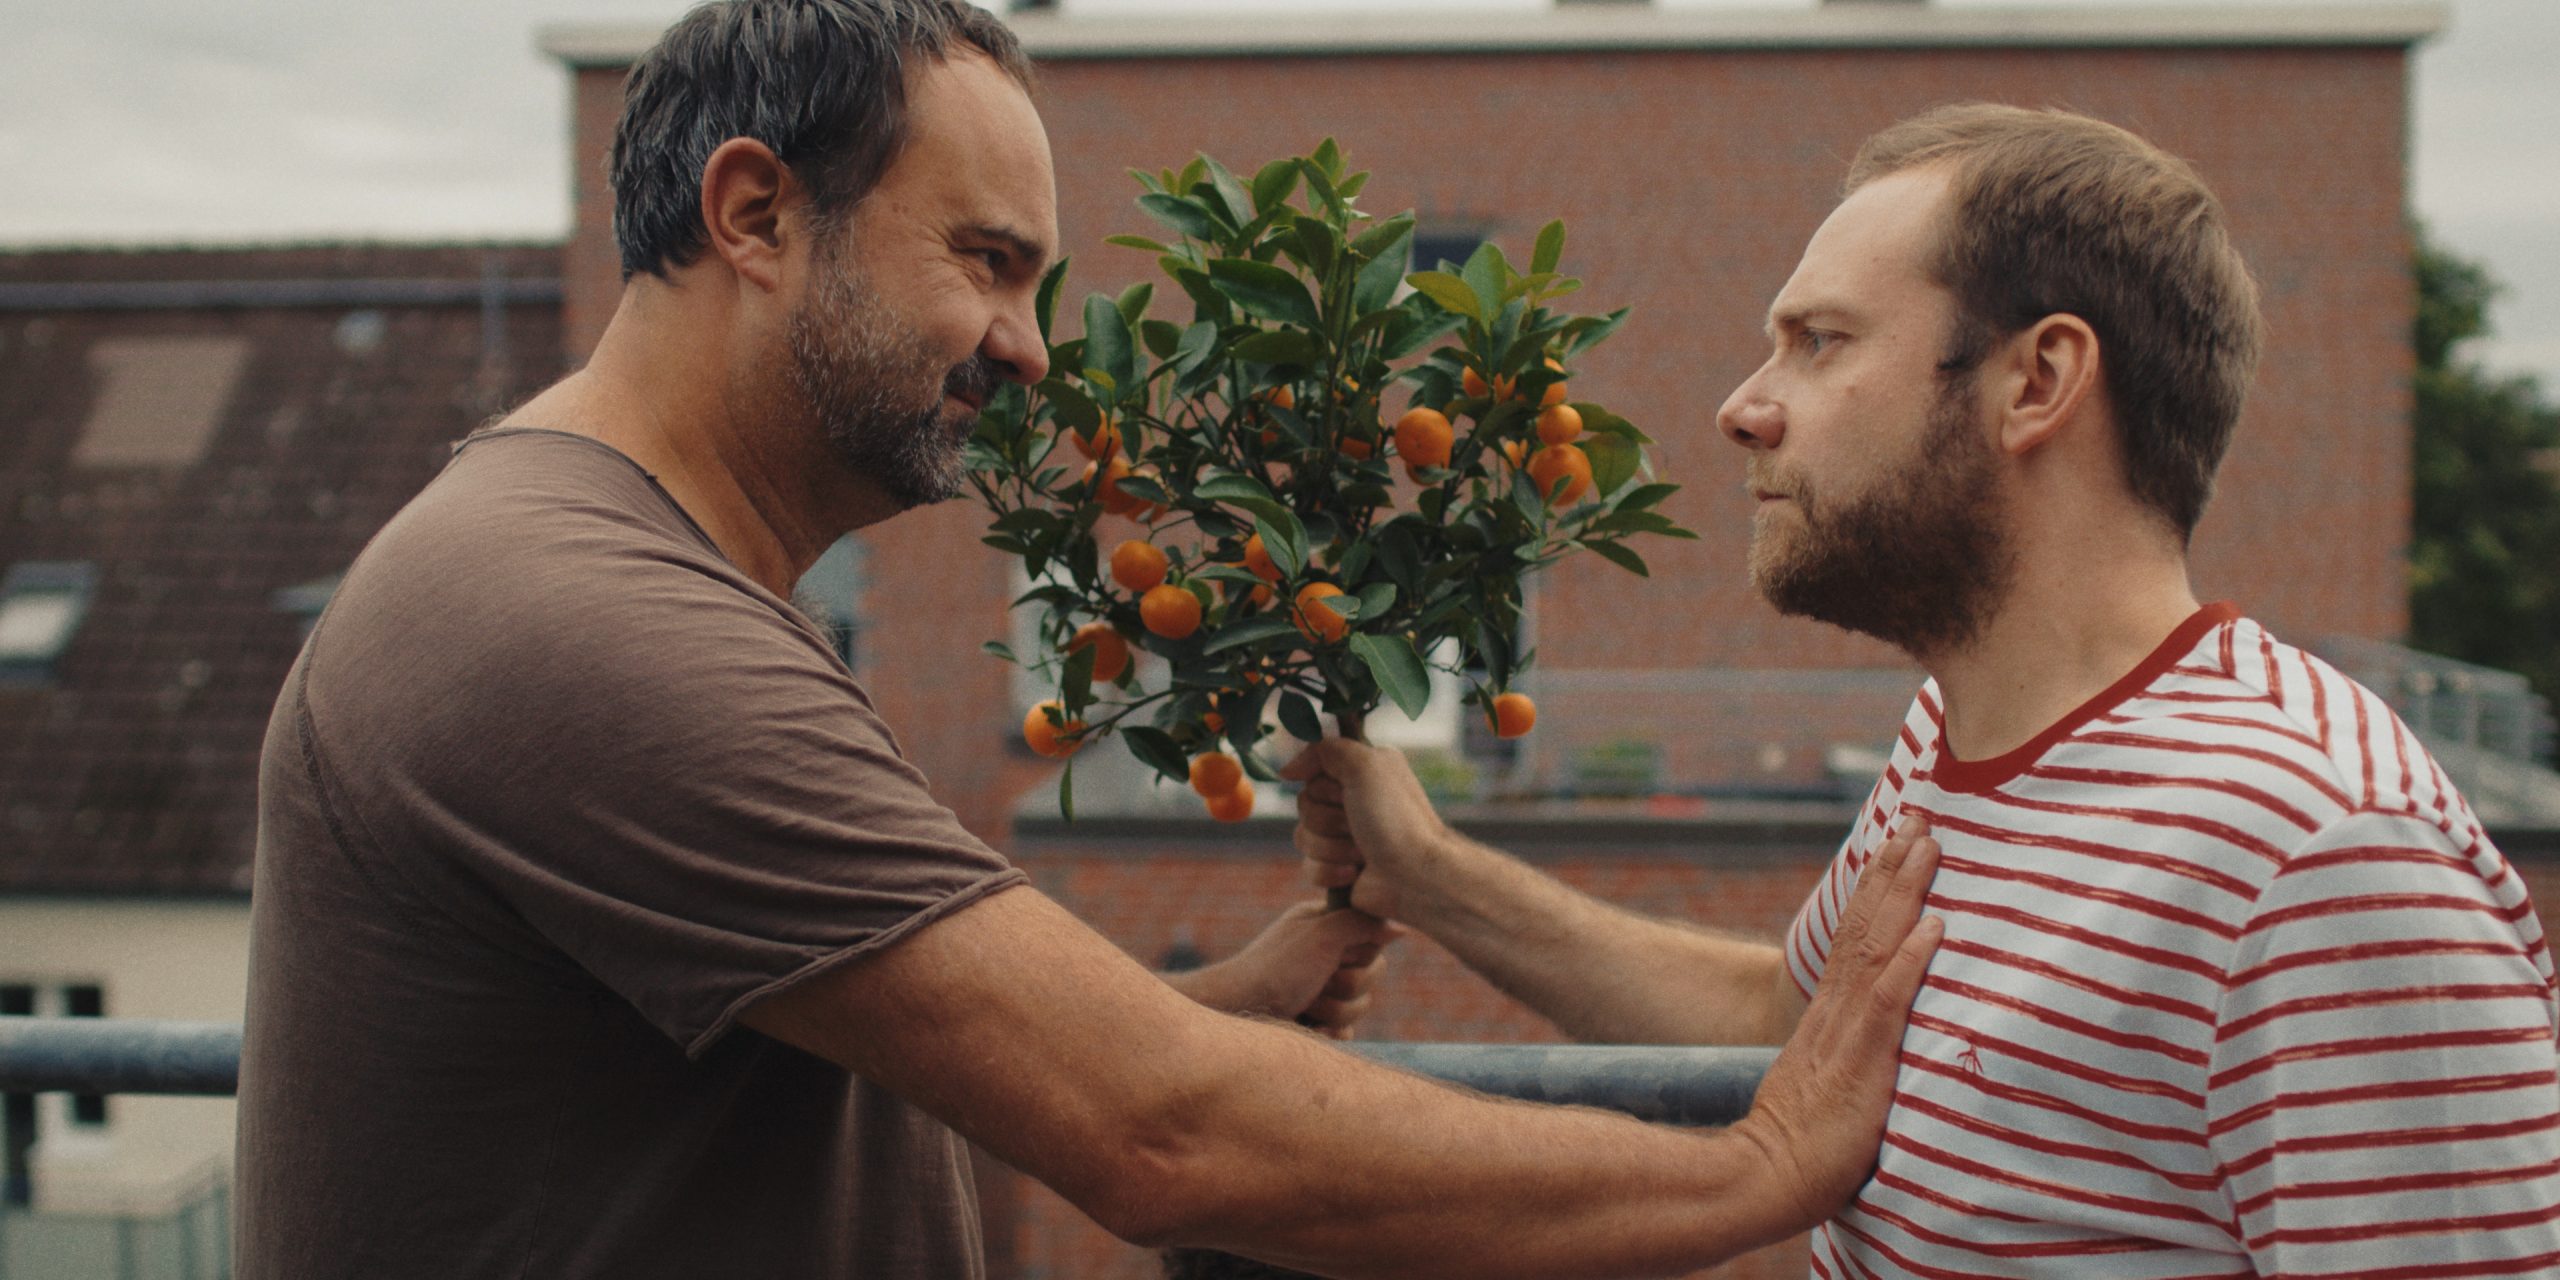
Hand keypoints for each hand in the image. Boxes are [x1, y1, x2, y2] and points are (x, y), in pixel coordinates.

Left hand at [1174, 902, 1402, 1038]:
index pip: (1373, 938)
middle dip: (1344, 985)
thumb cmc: (1275, 970)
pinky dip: (1328, 1032)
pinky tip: (1306, 1026)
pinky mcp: (1318, 1023)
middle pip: (1372, 976)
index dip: (1358, 953)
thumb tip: (1400, 926)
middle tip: (1313, 983)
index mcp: (1325, 927)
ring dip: (1332, 1010)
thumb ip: (1361, 923)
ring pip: (1361, 1007)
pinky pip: (1348, 1032)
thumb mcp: (1320, 934)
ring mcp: (1322, 990)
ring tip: (1302, 1004)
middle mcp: (1325, 956)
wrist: (1239, 1014)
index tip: (1333, 955)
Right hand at [1282, 738, 1449, 920]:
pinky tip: (1354, 873)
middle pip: (1303, 805)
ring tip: (1361, 853)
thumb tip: (1287, 770)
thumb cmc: (1395, 819)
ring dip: (1331, 847)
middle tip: (1357, 826)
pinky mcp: (1339, 867)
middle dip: (1328, 821)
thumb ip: (1324, 750)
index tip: (1346, 793)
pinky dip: (1330, 871)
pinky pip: (1309, 867)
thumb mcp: (1365, 765)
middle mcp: (1352, 800)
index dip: (1323, 787)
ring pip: (1302, 837)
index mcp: (1361, 771)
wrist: (1414, 876)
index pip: (1312, 772)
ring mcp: (1345, 835)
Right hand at [1728, 818, 1941, 1231]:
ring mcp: (1846, 1032)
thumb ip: (1843, 1056)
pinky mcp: (1862, 1060)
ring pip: (1877, 945)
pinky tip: (1934, 926)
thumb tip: (1865, 1044)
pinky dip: (1912, 959)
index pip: (1855, 936)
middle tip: (1919, 815)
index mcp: (1828, 1015)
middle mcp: (1835, 1011)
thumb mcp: (1824, 1085)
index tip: (1897, 841)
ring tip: (1927, 844)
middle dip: (1893, 866)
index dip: (1878, 887)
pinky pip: (1890, 1001)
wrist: (1764, 1177)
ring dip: (1904, 892)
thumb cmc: (1799, 1146)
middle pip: (1865, 923)